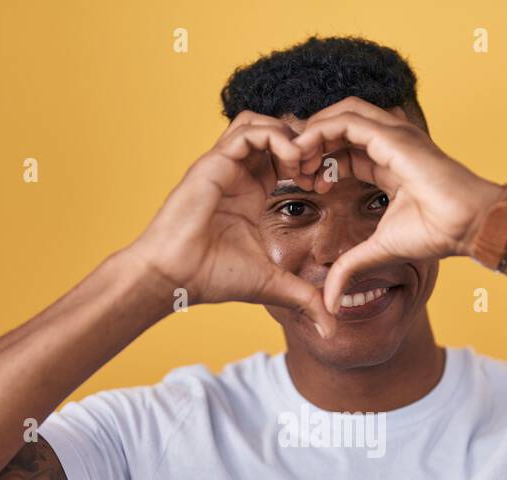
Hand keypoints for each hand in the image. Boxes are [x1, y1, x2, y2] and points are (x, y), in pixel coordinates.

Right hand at [127, 112, 337, 338]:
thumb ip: (304, 298)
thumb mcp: (273, 285)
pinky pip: (249, 130)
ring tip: (306, 163)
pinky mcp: (214, 162)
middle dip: (306, 144)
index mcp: (253, 193)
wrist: (175, 277)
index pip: (286, 157)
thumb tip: (331, 329)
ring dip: (292, 135)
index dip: (311, 163)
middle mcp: (239, 174)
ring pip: (263, 123)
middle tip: (322, 169)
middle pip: (278, 132)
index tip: (326, 186)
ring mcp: (225, 165)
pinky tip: (292, 162)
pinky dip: (276, 137)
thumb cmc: (214, 278)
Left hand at [290, 97, 503, 313]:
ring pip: (340, 114)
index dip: (321, 161)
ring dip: (313, 133)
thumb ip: (350, 268)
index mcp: (389, 162)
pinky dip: (320, 131)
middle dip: (313, 142)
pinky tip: (305, 153)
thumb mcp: (378, 251)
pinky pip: (346, 121)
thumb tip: (328, 302)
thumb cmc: (436, 233)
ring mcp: (393, 134)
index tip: (308, 186)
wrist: (466, 225)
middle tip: (295, 168)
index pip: (346, 147)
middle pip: (340, 124)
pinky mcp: (392, 136)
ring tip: (296, 160)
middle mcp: (390, 141)